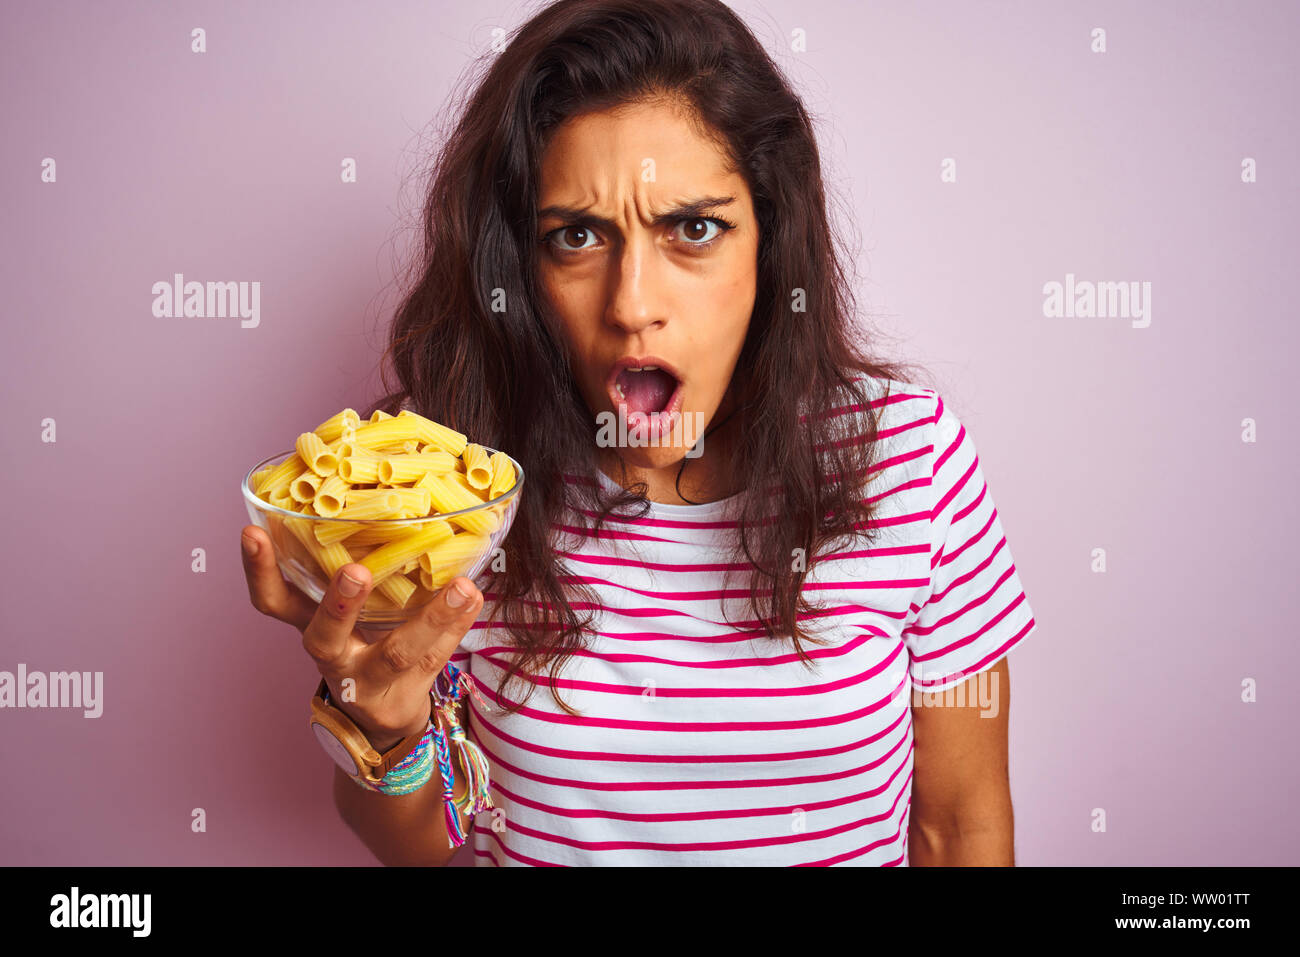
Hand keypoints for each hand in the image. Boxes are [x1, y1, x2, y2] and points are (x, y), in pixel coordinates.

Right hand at [240, 524, 482, 749]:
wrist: (384, 717)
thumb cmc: (363, 642)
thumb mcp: (346, 613)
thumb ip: (349, 566)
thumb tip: (382, 498)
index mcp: (309, 626)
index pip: (272, 600)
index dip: (259, 571)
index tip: (253, 533)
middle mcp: (334, 656)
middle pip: (324, 638)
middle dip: (338, 606)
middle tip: (354, 572)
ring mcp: (370, 681)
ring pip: (398, 652)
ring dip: (431, 618)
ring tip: (461, 587)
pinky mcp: (407, 694)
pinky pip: (437, 657)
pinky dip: (458, 625)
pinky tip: (475, 598)